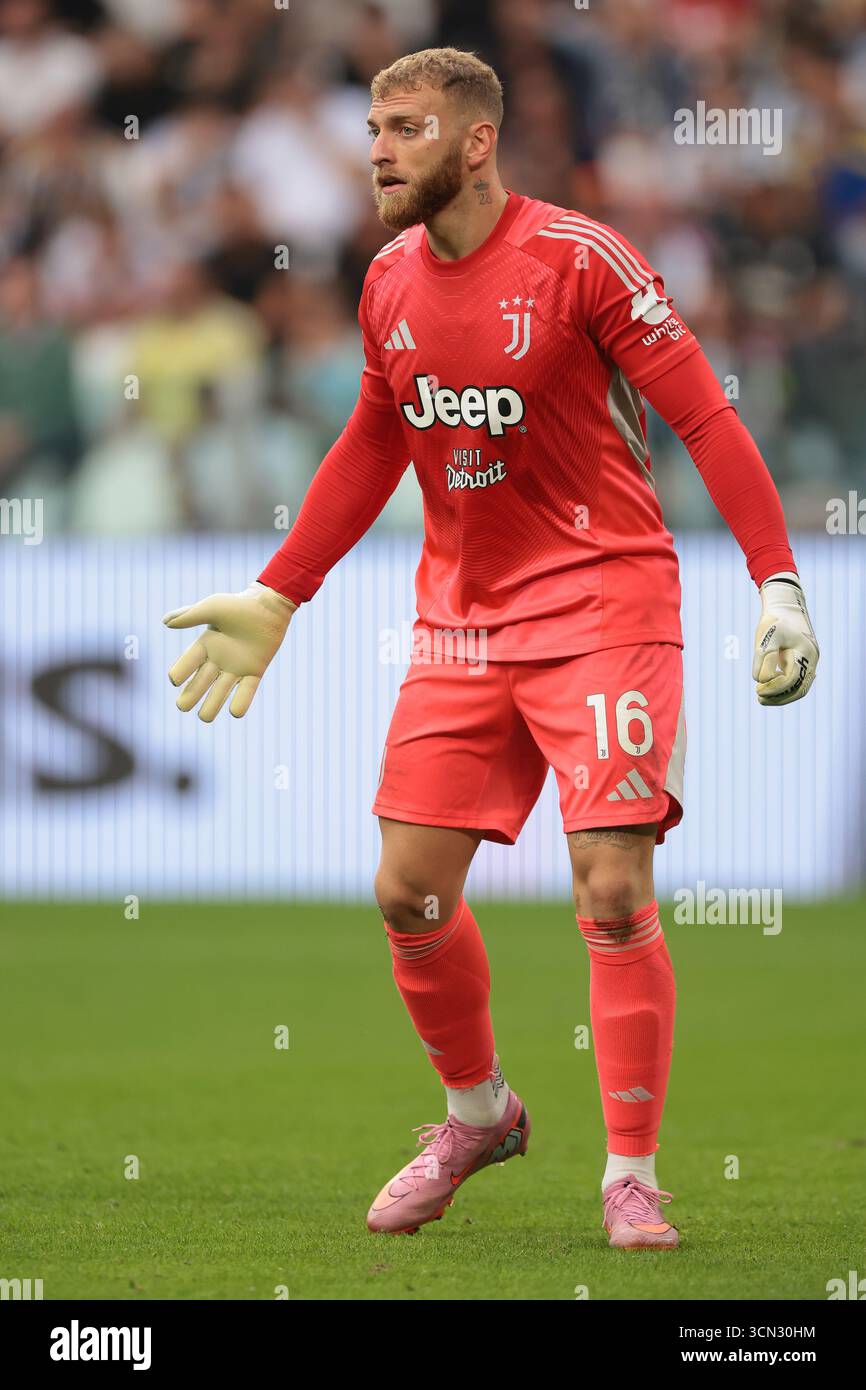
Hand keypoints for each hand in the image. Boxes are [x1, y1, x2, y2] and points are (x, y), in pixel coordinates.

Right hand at [163, 582, 296, 721]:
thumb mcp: (212, 607)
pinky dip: (242, 702)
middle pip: (200, 683)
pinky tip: (235, 713)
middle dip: (190, 695)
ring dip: (212, 705)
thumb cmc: (239, 604)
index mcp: (205, 645)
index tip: (174, 679)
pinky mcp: (255, 671)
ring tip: (204, 717)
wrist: (269, 607)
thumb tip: (165, 623)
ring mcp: (237, 667)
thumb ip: (189, 615)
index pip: (186, 664)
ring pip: (220, 692)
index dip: (179, 673)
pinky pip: (247, 691)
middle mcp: (218, 659)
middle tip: (183, 706)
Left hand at [752, 572, 818, 705]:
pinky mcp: (805, 665)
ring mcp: (811, 663)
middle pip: (799, 688)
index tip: (757, 687)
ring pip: (800, 689)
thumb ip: (764, 657)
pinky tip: (769, 692)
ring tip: (761, 698)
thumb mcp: (767, 635)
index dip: (773, 686)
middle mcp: (812, 659)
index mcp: (804, 651)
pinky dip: (784, 691)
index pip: (791, 678)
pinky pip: (798, 684)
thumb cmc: (775, 620)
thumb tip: (761, 681)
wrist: (787, 607)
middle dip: (778, 696)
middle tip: (758, 697)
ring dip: (781, 697)